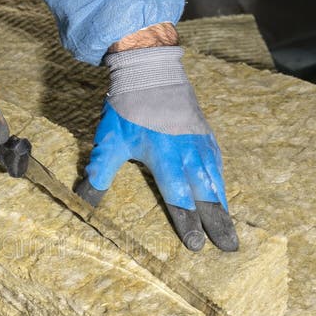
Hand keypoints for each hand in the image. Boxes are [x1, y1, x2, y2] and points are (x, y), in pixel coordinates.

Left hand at [75, 46, 237, 251]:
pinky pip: (216, 162)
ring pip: (215, 179)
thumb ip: (99, 174)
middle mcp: (187, 152)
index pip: (178, 197)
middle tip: (229, 247)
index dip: (187, 222)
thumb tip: (84, 203)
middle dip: (217, 222)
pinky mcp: (204, 132)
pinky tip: (223, 192)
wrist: (149, 67)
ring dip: (224, 206)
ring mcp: (199, 142)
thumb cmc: (127, 106)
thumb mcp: (109, 141)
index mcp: (165, 157)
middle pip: (205, 194)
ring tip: (231, 229)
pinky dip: (222, 181)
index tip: (196, 245)